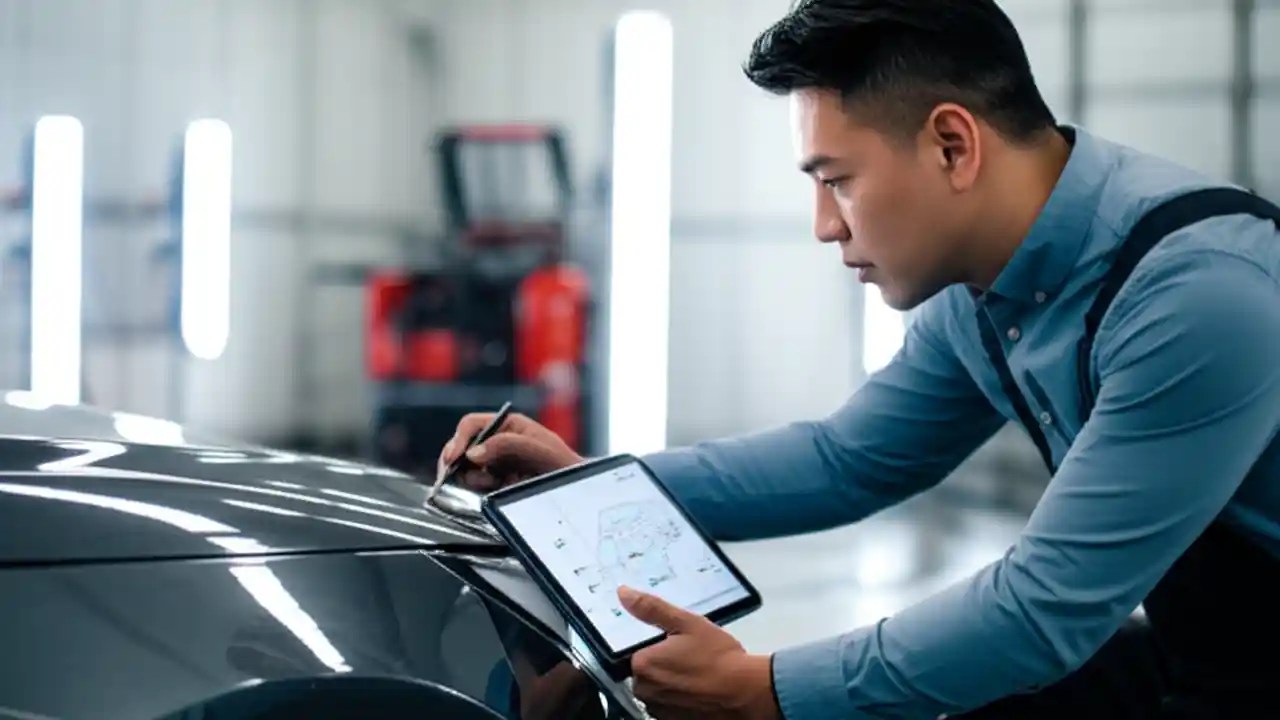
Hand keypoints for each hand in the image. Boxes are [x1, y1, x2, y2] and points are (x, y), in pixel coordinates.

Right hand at [438, 412, 583, 491]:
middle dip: (458, 462)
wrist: (578, 493)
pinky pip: (474, 487)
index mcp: (508, 427)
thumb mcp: (539, 450)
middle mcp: (498, 443)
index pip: (472, 425)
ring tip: (491, 484)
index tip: (453, 458)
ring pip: (466, 469)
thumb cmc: (565, 465)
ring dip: (470, 478)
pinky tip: (493, 490)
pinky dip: (477, 491)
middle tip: (453, 476)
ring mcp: (496, 464)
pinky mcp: (496, 485)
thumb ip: (507, 445)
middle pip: (462, 447)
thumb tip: (474, 453)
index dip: (459, 440)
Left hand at [619, 586, 780, 719]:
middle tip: (694, 658)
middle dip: (666, 665)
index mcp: (642, 665)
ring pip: (661, 690)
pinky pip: (672, 706)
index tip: (683, 645)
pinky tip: (702, 690)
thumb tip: (623, 593)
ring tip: (701, 674)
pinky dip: (684, 699)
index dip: (662, 646)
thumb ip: (651, 608)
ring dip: (675, 683)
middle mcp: (645, 692)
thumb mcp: (686, 623)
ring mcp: (660, 711)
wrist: (746, 692)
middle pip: (649, 672)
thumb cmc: (718, 657)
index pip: (641, 651)